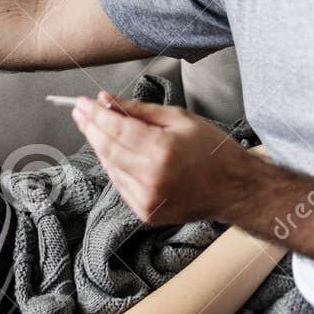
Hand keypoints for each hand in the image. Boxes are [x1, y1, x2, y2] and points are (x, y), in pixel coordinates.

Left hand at [71, 90, 255, 224]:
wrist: (234, 188)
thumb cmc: (212, 150)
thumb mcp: (179, 118)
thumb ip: (139, 110)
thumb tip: (106, 101)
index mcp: (162, 150)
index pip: (116, 128)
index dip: (95, 114)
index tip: (82, 103)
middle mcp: (152, 177)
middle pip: (107, 148)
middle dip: (90, 127)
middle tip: (80, 112)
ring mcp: (148, 199)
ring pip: (110, 167)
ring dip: (99, 146)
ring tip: (95, 128)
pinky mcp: (146, 213)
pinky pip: (119, 185)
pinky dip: (113, 166)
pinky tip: (113, 152)